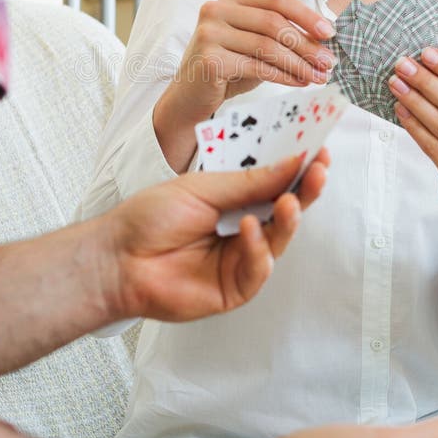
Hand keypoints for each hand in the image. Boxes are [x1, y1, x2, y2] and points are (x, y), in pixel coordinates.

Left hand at [102, 151, 328, 321]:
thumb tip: (292, 162)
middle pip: (284, 211)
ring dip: (287, 219)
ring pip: (278, 240)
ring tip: (288, 201)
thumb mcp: (202, 188)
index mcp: (233, 200)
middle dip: (304, 191)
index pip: (274, 183)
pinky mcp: (234, 287)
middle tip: (319, 171)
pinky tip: (248, 229)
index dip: (297, 168)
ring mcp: (239, 259)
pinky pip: (258, 268)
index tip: (318, 150)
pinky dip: (257, 248)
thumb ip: (248, 182)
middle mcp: (241, 228)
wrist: (118, 257)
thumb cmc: (151, 217)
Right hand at [155, 0, 335, 170]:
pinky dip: (283, 76)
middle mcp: (216, 9)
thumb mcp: (254, 45)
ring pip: (267, 46)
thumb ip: (280, 35)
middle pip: (273, 23)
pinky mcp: (209, 59)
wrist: (190, 97)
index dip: (306, 15)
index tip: (329, 33)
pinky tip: (299, 82)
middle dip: (306, 44)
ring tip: (318, 76)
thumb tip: (324, 38)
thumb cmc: (227, 69)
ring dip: (298, 63)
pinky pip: (257, 66)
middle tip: (328, 62)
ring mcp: (209, 32)